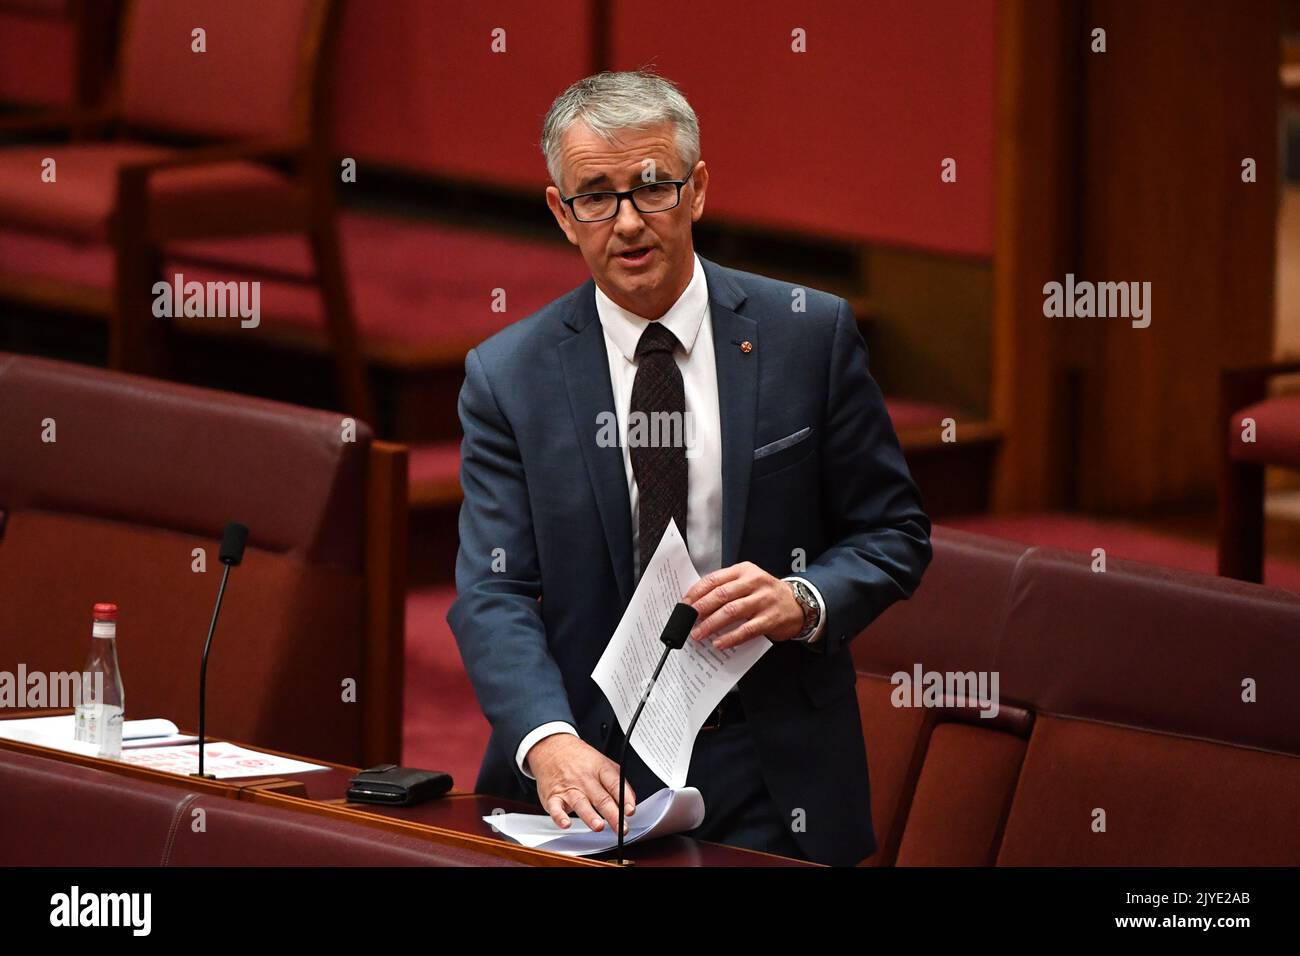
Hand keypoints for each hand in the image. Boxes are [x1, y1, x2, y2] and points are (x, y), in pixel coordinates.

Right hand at [526, 733, 635, 833]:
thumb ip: (618, 781)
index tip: (630, 810)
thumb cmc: (580, 759)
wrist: (552, 748)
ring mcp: (568, 788)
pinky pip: (555, 808)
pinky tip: (566, 823)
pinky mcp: (553, 797)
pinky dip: (559, 817)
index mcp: (599, 769)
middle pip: (601, 798)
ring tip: (598, 826)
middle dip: (612, 814)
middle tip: (621, 827)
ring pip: (580, 803)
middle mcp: (584, 779)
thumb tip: (631, 801)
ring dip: (590, 816)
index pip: (614, 784)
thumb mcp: (603, 762)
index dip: (624, 798)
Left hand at [683, 562, 804, 649]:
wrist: (799, 604)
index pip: (714, 579)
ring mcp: (763, 600)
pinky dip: (730, 638)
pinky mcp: (770, 619)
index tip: (685, 604)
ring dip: (711, 624)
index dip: (697, 592)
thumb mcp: (748, 582)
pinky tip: (719, 643)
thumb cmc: (766, 594)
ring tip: (699, 634)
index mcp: (744, 570)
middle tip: (688, 621)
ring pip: (732, 611)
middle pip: (721, 595)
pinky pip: (746, 630)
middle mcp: (754, 582)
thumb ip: (726, 588)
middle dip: (701, 609)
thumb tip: (697, 604)